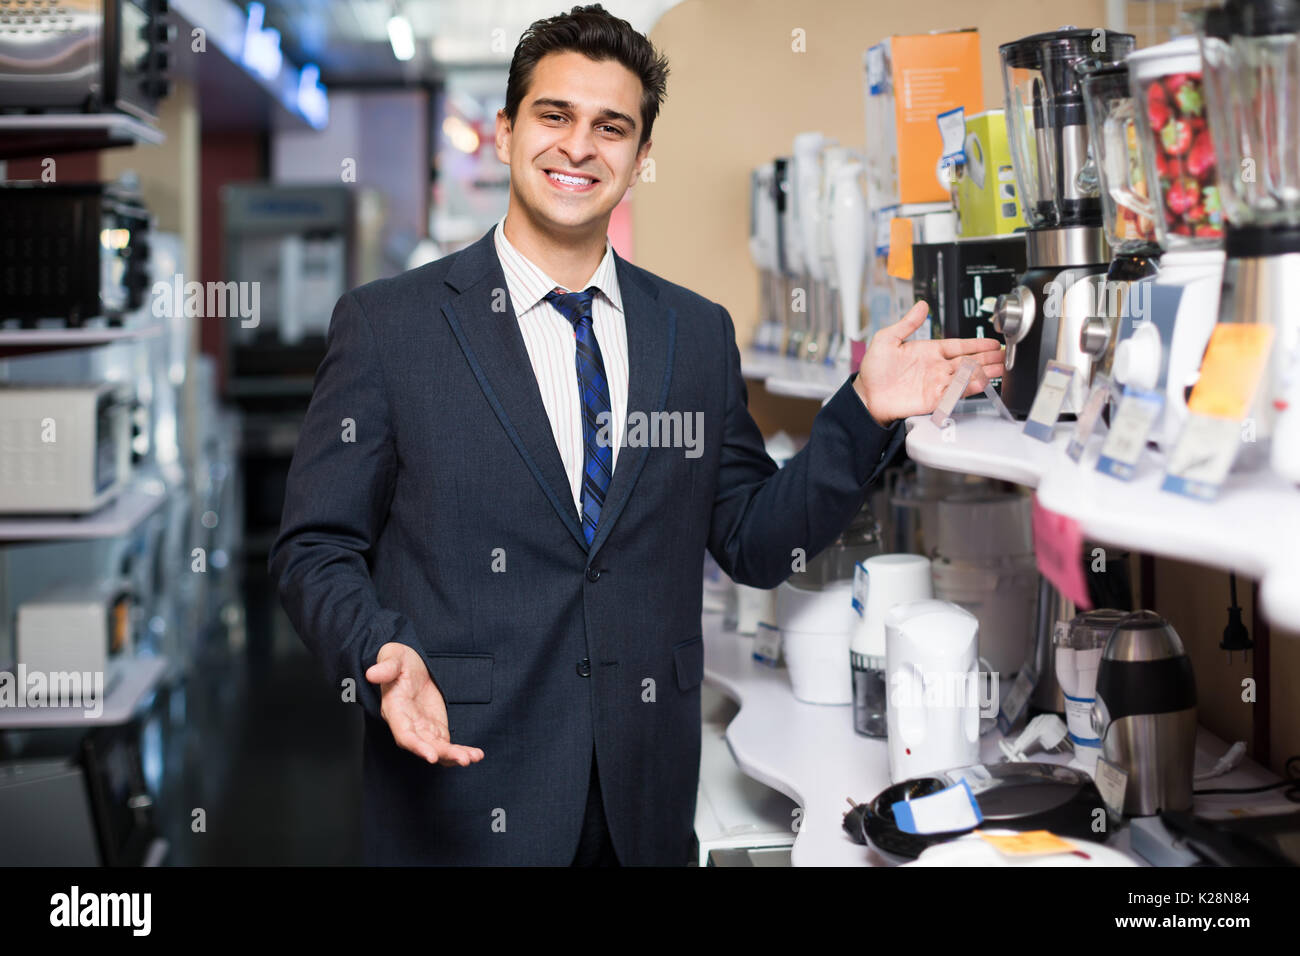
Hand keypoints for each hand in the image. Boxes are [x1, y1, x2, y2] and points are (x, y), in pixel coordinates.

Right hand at [365, 642, 484, 766]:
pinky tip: (475, 755)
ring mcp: (422, 729)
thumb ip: (386, 668)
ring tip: (473, 757)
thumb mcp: (393, 658)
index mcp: (395, 711)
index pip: (404, 734)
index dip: (417, 746)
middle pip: (424, 745)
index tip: (432, 756)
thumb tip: (372, 673)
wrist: (409, 665)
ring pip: (437, 748)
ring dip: (455, 755)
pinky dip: (460, 751)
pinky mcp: (434, 728)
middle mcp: (408, 725)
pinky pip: (446, 744)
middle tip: (463, 759)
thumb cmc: (398, 662)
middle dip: (443, 754)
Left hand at [853, 301, 1004, 425]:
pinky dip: (967, 388)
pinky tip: (980, 383)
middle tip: (1003, 356)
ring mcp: (936, 383)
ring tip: (999, 369)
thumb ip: (907, 323)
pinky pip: (954, 392)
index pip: (959, 345)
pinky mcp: (933, 399)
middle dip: (986, 358)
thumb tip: (921, 305)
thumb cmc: (874, 370)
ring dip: (983, 372)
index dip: (976, 344)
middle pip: (968, 361)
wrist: (867, 396)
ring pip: (965, 376)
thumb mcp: (887, 339)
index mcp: (929, 351)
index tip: (992, 343)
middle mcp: (936, 367)